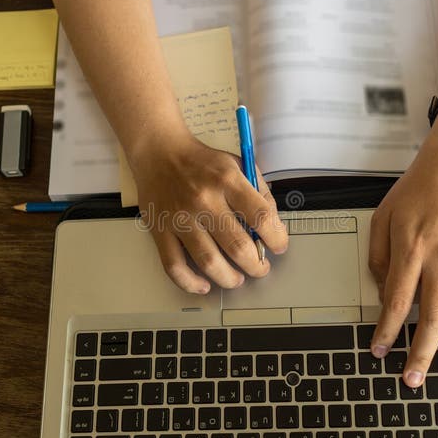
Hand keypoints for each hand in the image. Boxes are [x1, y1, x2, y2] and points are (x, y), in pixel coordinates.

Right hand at [133, 130, 288, 292]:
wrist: (158, 152)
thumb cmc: (201, 162)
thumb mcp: (237, 164)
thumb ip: (259, 192)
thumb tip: (273, 226)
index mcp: (227, 181)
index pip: (261, 217)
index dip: (276, 238)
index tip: (278, 246)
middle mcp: (204, 200)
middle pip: (238, 247)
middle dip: (256, 265)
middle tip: (260, 268)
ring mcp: (180, 218)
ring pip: (209, 262)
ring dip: (229, 278)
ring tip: (237, 278)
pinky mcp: (160, 231)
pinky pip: (174, 266)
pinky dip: (190, 282)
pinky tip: (204, 285)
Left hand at [368, 108, 437, 387]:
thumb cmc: (418, 187)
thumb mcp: (383, 216)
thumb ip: (379, 257)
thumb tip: (384, 293)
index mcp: (412, 247)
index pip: (398, 301)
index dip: (387, 331)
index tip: (379, 350)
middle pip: (434, 316)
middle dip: (421, 353)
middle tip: (413, 378)